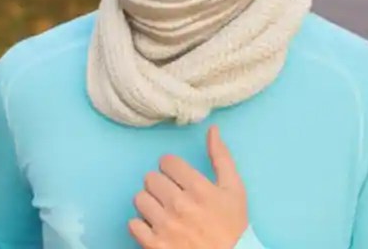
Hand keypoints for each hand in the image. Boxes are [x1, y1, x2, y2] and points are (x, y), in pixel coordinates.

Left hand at [128, 125, 247, 248]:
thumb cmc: (233, 226)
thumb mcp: (234, 189)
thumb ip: (221, 158)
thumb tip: (212, 130)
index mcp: (198, 188)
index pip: (166, 162)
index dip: (172, 168)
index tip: (177, 177)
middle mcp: (179, 205)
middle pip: (150, 178)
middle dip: (160, 185)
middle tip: (172, 196)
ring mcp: (165, 226)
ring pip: (139, 199)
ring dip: (150, 204)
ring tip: (163, 212)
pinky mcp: (154, 245)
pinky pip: (133, 224)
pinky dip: (142, 225)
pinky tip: (156, 227)